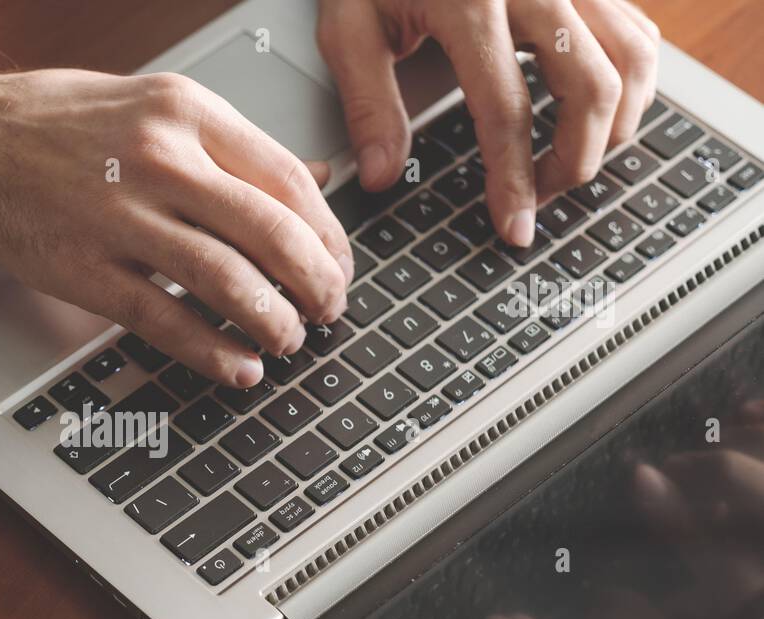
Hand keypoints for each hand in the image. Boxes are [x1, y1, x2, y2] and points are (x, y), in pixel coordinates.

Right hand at [0, 68, 353, 386]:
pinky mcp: (85, 270)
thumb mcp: (154, 104)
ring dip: (273, 322)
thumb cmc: (56, 123)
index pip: (288, 180)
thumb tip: (312, 176)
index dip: (328, 235)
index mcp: (185, 110)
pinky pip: (165, 319)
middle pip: (270, 232)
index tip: (338, 264)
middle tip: (331, 310)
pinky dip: (212, 351)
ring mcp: (119, 217)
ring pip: (225, 280)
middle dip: (316, 283)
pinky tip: (238, 367)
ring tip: (291, 340)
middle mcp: (159, 159)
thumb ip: (232, 145)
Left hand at [317, 0, 660, 244]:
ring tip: (566, 162)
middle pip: (592, 89)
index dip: (513, 179)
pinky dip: (627, 82)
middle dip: (574, 161)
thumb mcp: (349, 25)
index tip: (514, 226)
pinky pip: (636, 31)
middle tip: (538, 198)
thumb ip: (367, 102)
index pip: (506, 109)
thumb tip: (380, 175)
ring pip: (633, 60)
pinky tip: (591, 114)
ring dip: (613, 126)